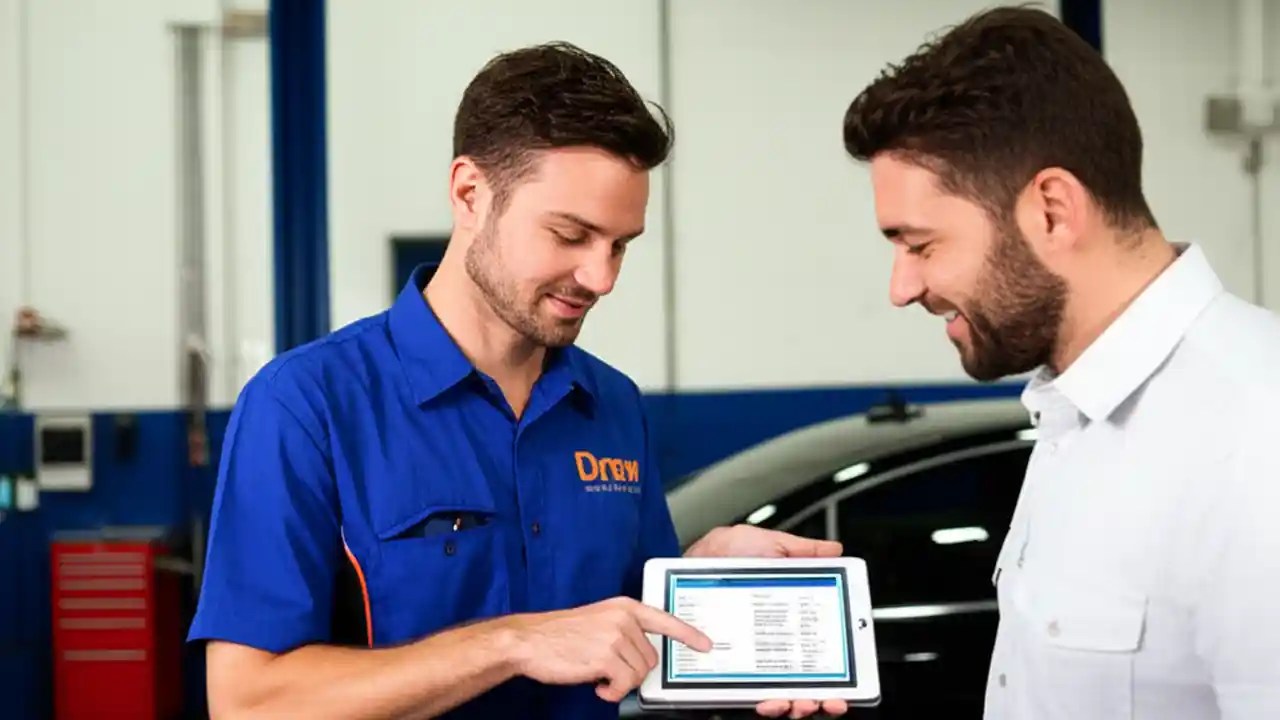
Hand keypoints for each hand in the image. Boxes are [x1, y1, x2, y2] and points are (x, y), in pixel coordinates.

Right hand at [505, 596, 711, 702]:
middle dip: (633, 671)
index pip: (665, 620)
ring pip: (639, 673)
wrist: (530, 641)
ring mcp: (616, 636)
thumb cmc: (560, 634)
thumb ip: (623, 630)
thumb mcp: (598, 621)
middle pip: (651, 657)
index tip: (706, 645)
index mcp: (624, 607)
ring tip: (599, 676)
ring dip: (620, 683)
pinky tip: (596, 685)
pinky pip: (624, 684)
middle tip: (609, 671)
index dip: (688, 634)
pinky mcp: (606, 656)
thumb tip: (641, 652)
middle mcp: (624, 619)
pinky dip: (612, 692)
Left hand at [687, 526, 846, 716]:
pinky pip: (745, 690)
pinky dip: (762, 700)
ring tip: (798, 702)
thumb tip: (834, 551)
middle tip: (820, 698)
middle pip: (800, 679)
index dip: (832, 673)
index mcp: (787, 617)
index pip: (815, 653)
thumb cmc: (728, 553)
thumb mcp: (771, 546)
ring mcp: (750, 655)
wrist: (695, 561)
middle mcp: (771, 641)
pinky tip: (768, 699)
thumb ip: (803, 552)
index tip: (844, 683)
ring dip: (794, 703)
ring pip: (778, 691)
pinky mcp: (728, 661)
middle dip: (815, 697)